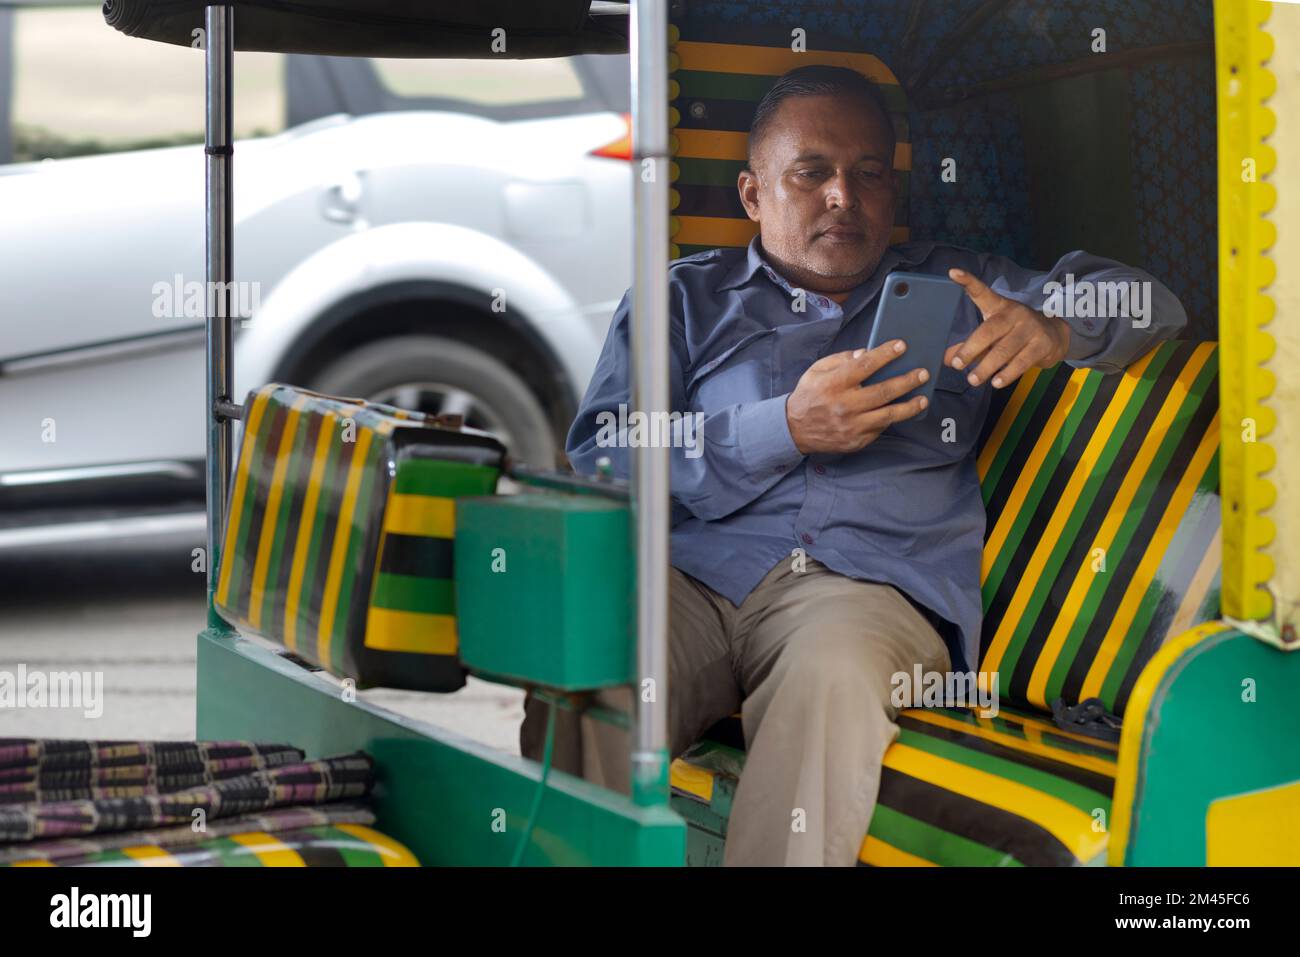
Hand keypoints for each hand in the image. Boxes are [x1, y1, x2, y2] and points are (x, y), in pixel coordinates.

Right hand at [785, 340, 930, 454]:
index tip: (902, 346)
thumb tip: (865, 353)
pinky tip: (901, 411)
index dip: (885, 354)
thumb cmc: (808, 396)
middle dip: (907, 381)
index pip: (865, 366)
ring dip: (909, 406)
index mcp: (833, 384)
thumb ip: (841, 360)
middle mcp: (844, 405)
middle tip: (922, 373)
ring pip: (888, 415)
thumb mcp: (817, 370)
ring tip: (923, 398)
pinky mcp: (856, 441)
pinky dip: (891, 419)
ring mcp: (851, 426)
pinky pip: (879, 429)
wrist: (794, 430)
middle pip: (883, 392)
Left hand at [945, 268, 1070, 388]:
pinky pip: (1021, 362)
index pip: (982, 292)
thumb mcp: (993, 335)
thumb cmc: (1014, 334)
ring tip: (973, 380)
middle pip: (989, 331)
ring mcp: (1030, 328)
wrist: (1055, 336)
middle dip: (970, 349)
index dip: (968, 281)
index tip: (953, 273)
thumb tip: (947, 361)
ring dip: (986, 367)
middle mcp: (1014, 313)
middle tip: (957, 365)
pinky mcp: (1042, 345)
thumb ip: (971, 346)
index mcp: (999, 306)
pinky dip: (1007, 374)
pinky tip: (996, 382)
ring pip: (1004, 350)